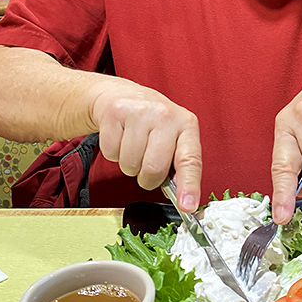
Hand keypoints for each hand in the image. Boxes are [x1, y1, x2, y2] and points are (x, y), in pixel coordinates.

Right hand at [89, 78, 201, 210]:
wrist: (123, 96)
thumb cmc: (153, 123)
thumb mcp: (174, 137)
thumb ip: (180, 165)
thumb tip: (184, 200)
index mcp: (186, 124)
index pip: (190, 160)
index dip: (189, 186)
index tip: (188, 206)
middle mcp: (165, 115)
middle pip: (154, 169)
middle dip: (147, 178)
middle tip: (146, 165)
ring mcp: (140, 112)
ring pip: (130, 164)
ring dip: (129, 165)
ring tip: (134, 147)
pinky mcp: (115, 113)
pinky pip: (111, 153)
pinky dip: (114, 153)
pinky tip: (121, 138)